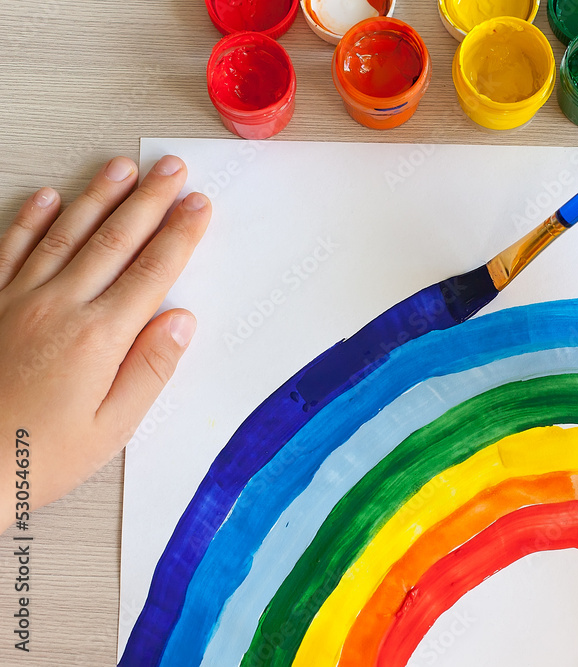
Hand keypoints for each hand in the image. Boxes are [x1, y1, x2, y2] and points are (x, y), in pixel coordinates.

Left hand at [0, 156, 209, 529]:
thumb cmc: (37, 457)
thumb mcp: (111, 427)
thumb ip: (150, 369)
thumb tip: (180, 322)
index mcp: (98, 338)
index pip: (152, 273)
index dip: (180, 235)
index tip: (198, 206)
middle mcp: (59, 307)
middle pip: (115, 241)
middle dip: (149, 200)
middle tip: (171, 169)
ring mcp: (18, 301)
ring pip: (66, 234)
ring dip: (98, 196)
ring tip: (122, 168)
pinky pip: (10, 249)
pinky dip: (30, 220)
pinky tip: (47, 197)